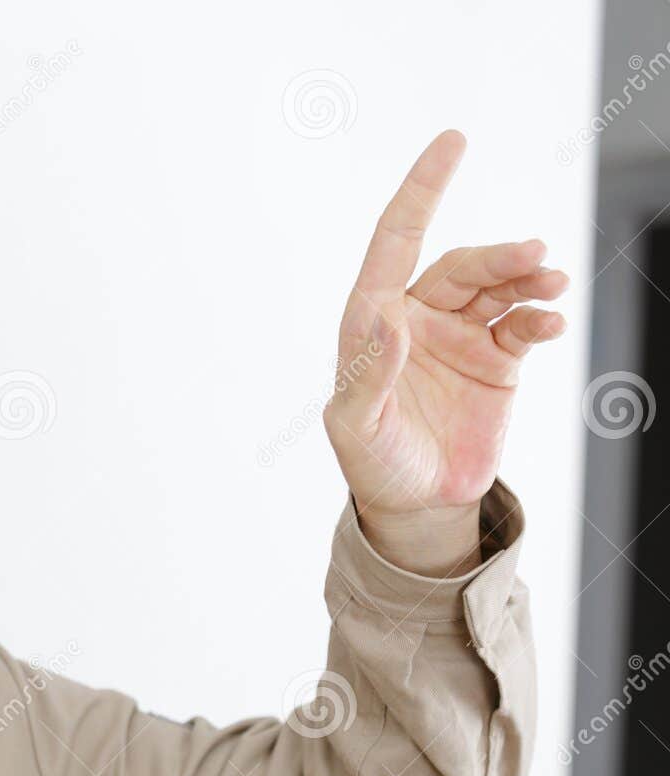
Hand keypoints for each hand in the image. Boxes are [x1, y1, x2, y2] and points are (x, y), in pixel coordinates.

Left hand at [323, 130, 566, 574]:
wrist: (416, 502)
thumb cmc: (373, 461)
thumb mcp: (356, 426)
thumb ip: (368, 374)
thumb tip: (387, 319)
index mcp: (373, 320)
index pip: (396, 241)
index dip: (421, 191)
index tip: (452, 142)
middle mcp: (418, 317)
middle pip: (462, 265)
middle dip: (497, 256)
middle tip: (532, 258)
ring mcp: (460, 335)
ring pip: (498, 288)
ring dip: (526, 278)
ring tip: (550, 284)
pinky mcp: (497, 360)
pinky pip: (523, 325)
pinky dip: (540, 318)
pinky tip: (550, 323)